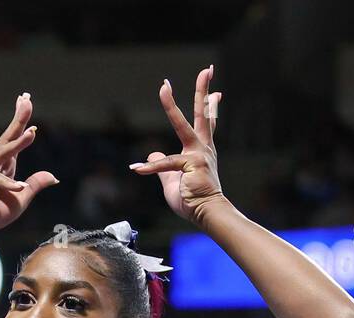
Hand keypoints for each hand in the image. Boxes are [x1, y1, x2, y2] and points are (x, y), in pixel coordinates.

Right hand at [0, 93, 58, 235]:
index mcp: (6, 164)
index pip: (15, 139)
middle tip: (26, 100)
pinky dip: (8, 184)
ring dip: (17, 143)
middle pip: (9, 136)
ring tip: (32, 133)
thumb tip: (54, 177)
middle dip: (18, 118)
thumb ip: (34, 186)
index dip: (22, 121)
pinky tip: (19, 187)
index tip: (26, 101)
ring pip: (3, 153)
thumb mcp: (21, 199)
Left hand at [129, 66, 225, 225]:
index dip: (211, 105)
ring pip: (183, 124)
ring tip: (164, 88)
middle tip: (207, 69)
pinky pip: (165, 164)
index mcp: (201, 150)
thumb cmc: (192, 200)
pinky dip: (150, 167)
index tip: (217, 91)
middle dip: (203, 90)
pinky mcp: (191, 165)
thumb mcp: (172, 181)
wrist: (207, 214)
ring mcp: (199, 154)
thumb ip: (161, 167)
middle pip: (202, 113)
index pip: (206, 123)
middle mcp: (203, 148)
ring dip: (172, 106)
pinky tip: (137, 169)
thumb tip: (151, 153)